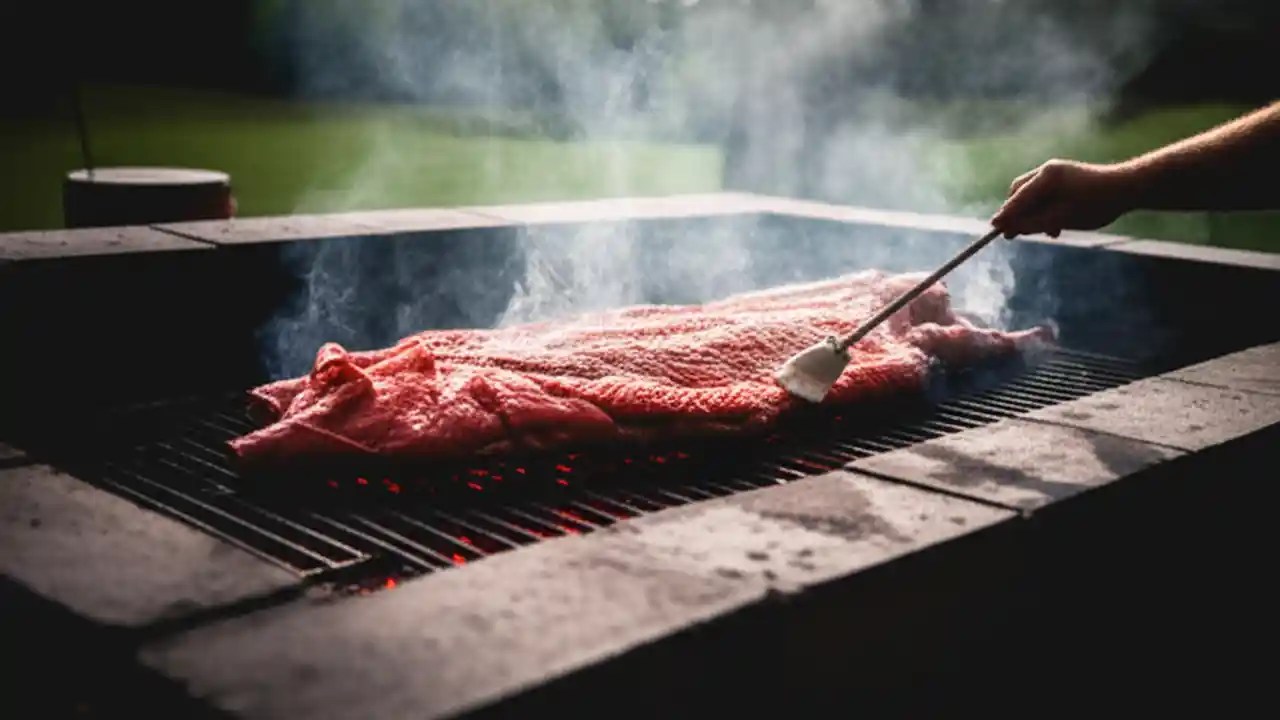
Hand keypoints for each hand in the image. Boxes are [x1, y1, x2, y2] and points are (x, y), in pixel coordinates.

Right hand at [990, 159, 1135, 237]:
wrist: (1127, 188)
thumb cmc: (1096, 204)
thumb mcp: (1061, 219)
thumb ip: (1031, 224)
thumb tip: (1007, 229)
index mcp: (1045, 177)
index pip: (1017, 199)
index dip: (1005, 215)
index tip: (994, 230)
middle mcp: (1046, 170)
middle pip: (1019, 193)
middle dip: (1017, 213)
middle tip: (1016, 234)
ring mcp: (1055, 172)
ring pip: (1031, 195)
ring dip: (1032, 214)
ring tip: (1047, 232)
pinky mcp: (1063, 178)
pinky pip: (1043, 194)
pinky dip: (1043, 209)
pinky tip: (1056, 225)